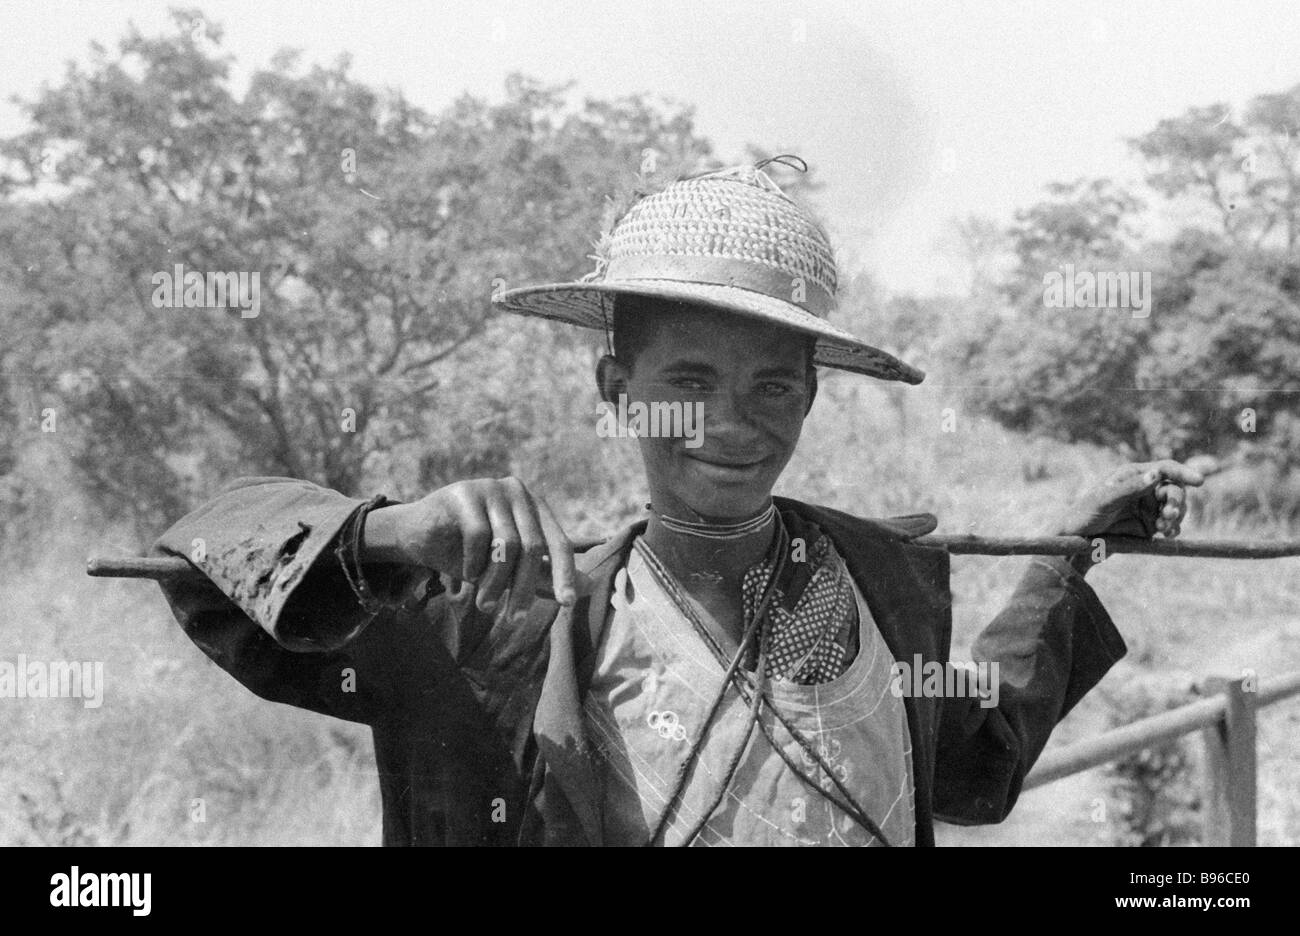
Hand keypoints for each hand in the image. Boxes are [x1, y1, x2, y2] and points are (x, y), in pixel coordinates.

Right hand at [361, 477, 578, 613]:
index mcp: (536, 508)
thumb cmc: (470, 554)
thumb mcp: (509, 569)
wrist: (420, 536)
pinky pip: (478, 536)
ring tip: (484, 604)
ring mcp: (491, 489)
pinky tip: (464, 576)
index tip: (568, 603)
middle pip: (532, 548)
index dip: (565, 574)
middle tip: (513, 619)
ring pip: (506, 545)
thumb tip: (590, 588)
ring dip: (495, 582)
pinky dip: (473, 564)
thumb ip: (545, 575)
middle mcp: (518, 493)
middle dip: (524, 588)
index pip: (559, 543)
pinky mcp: (464, 493)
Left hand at [1052, 459, 1205, 539]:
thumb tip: (1156, 475)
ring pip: (1175, 509)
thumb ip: (1129, 488)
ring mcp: (1148, 508)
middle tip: (1169, 515)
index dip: (1183, 473)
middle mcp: (1143, 489)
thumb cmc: (1084, 514)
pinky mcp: (1149, 526)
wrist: (1076, 542)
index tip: (1200, 481)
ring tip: (1164, 529)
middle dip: (1176, 502)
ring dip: (1176, 517)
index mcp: (1132, 475)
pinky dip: (1173, 529)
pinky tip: (1168, 535)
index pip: (1165, 469)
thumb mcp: (1104, 500)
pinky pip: (1170, 525)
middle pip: (1174, 490)